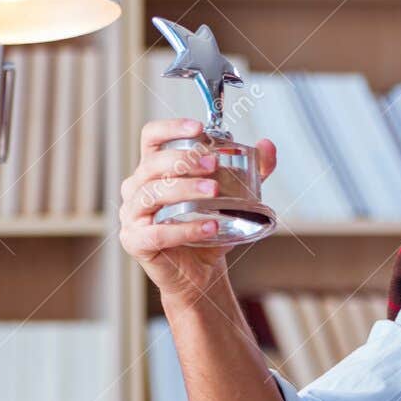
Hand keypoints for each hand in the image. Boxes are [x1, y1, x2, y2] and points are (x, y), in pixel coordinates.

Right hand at [118, 118, 276, 309]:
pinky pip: (158, 232)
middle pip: (152, 164)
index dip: (171, 128)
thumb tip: (268, 145)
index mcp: (154, 169)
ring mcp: (132, 215)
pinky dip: (186, 228)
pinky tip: (210, 227)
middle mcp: (137, 188)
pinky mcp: (136, 241)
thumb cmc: (208, 229)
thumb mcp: (234, 196)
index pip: (152, 137)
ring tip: (215, 192)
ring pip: (152, 194)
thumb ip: (253, 172)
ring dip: (185, 190)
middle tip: (213, 164)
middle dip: (184, 160)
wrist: (201, 272)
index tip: (199, 129)